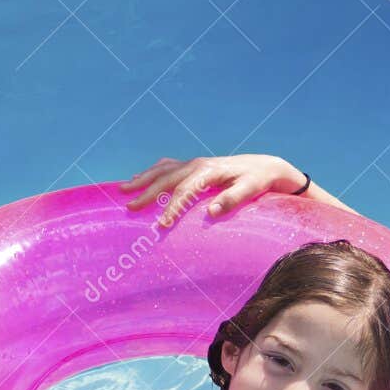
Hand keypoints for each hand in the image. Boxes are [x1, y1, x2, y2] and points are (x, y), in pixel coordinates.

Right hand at [120, 154, 303, 227]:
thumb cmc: (259, 180)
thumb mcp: (251, 189)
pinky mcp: (194, 165)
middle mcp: (198, 164)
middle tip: (129, 207)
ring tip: (124, 188)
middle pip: (166, 178)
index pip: (185, 191)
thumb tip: (211, 210)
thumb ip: (232, 199)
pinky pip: (168, 167)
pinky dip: (152, 172)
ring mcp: (194, 163)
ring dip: (143, 179)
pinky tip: (141, 178)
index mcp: (209, 171)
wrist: (265, 166)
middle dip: (147, 192)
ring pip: (162, 169)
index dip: (172, 208)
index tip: (160, 225)